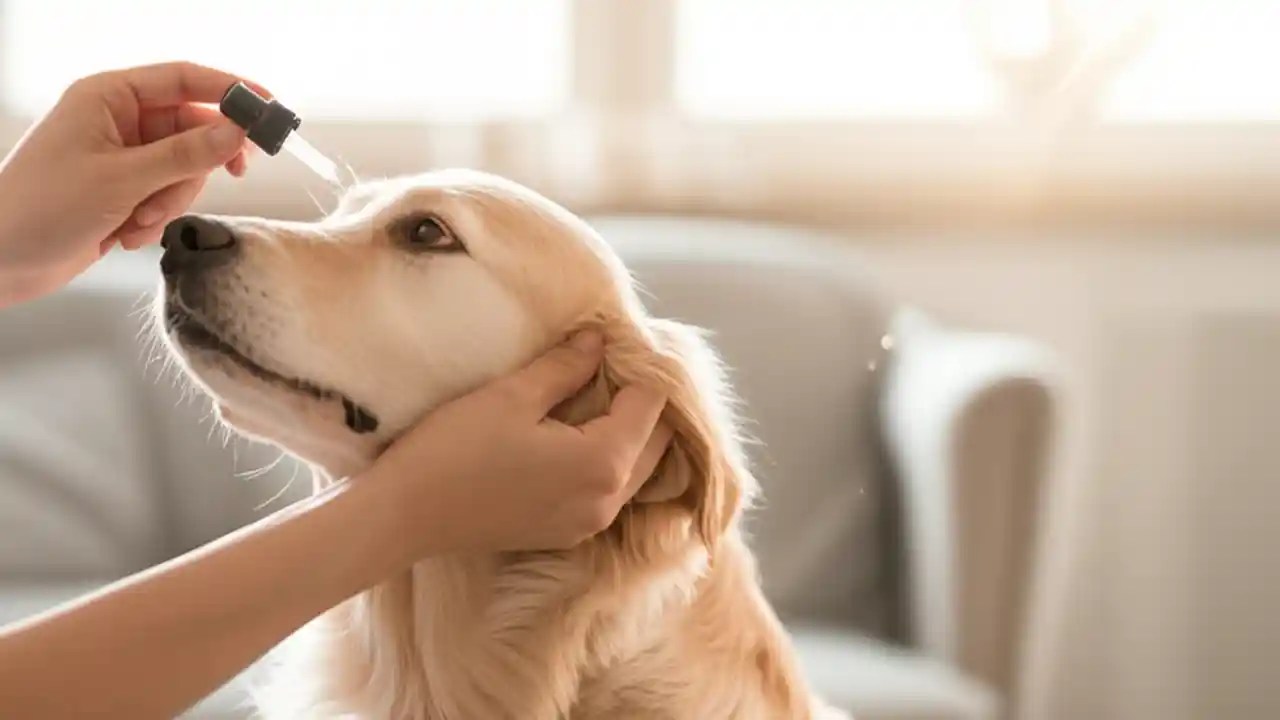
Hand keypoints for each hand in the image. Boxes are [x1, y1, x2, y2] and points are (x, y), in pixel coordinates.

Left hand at [0, 62, 262, 305]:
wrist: (0, 261)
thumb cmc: (42, 207)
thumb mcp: (123, 179)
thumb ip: (186, 154)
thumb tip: (237, 132)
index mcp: (108, 97)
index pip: (184, 79)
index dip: (230, 90)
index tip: (268, 108)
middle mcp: (117, 121)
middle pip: (192, 130)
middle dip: (196, 167)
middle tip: (235, 176)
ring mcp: (122, 158)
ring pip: (185, 170)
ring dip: (170, 202)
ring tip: (137, 221)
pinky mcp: (124, 191)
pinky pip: (167, 197)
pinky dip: (155, 218)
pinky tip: (124, 234)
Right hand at [368, 331, 672, 556]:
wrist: (403, 516)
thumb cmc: (453, 450)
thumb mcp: (512, 396)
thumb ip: (567, 367)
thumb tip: (599, 339)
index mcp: (604, 463)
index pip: (651, 405)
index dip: (641, 368)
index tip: (621, 340)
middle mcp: (608, 501)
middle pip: (657, 442)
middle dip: (643, 402)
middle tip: (614, 363)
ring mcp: (589, 524)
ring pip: (637, 469)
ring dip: (629, 432)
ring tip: (598, 393)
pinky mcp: (568, 533)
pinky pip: (610, 491)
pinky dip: (609, 460)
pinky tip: (580, 433)